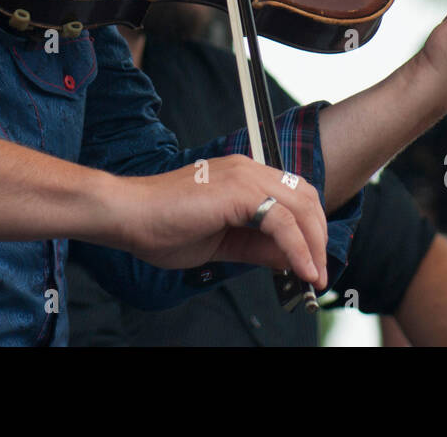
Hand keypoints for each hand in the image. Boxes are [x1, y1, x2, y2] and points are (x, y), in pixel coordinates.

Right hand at [114, 154, 328, 288]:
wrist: (128, 214)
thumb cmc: (163, 226)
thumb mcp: (222, 242)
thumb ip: (257, 247)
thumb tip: (291, 259)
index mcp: (243, 176)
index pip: (294, 195)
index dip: (309, 228)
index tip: (312, 261)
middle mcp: (248, 169)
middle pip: (306, 197)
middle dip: (318, 238)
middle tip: (318, 272)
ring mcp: (244, 176)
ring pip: (301, 207)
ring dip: (314, 246)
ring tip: (313, 276)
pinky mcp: (239, 191)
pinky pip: (283, 222)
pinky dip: (298, 248)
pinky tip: (301, 270)